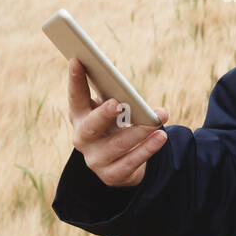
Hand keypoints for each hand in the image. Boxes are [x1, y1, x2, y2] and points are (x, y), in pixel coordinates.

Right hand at [67, 57, 169, 187]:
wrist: (122, 163)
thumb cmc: (117, 125)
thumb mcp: (114, 110)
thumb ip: (117, 97)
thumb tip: (128, 91)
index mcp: (80, 117)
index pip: (75, 97)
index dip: (75, 79)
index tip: (77, 59)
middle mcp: (82, 139)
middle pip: (91, 126)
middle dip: (103, 114)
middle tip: (118, 102)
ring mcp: (95, 160)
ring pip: (117, 146)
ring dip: (138, 131)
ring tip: (157, 119)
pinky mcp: (111, 176)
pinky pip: (130, 163)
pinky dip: (147, 149)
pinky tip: (160, 137)